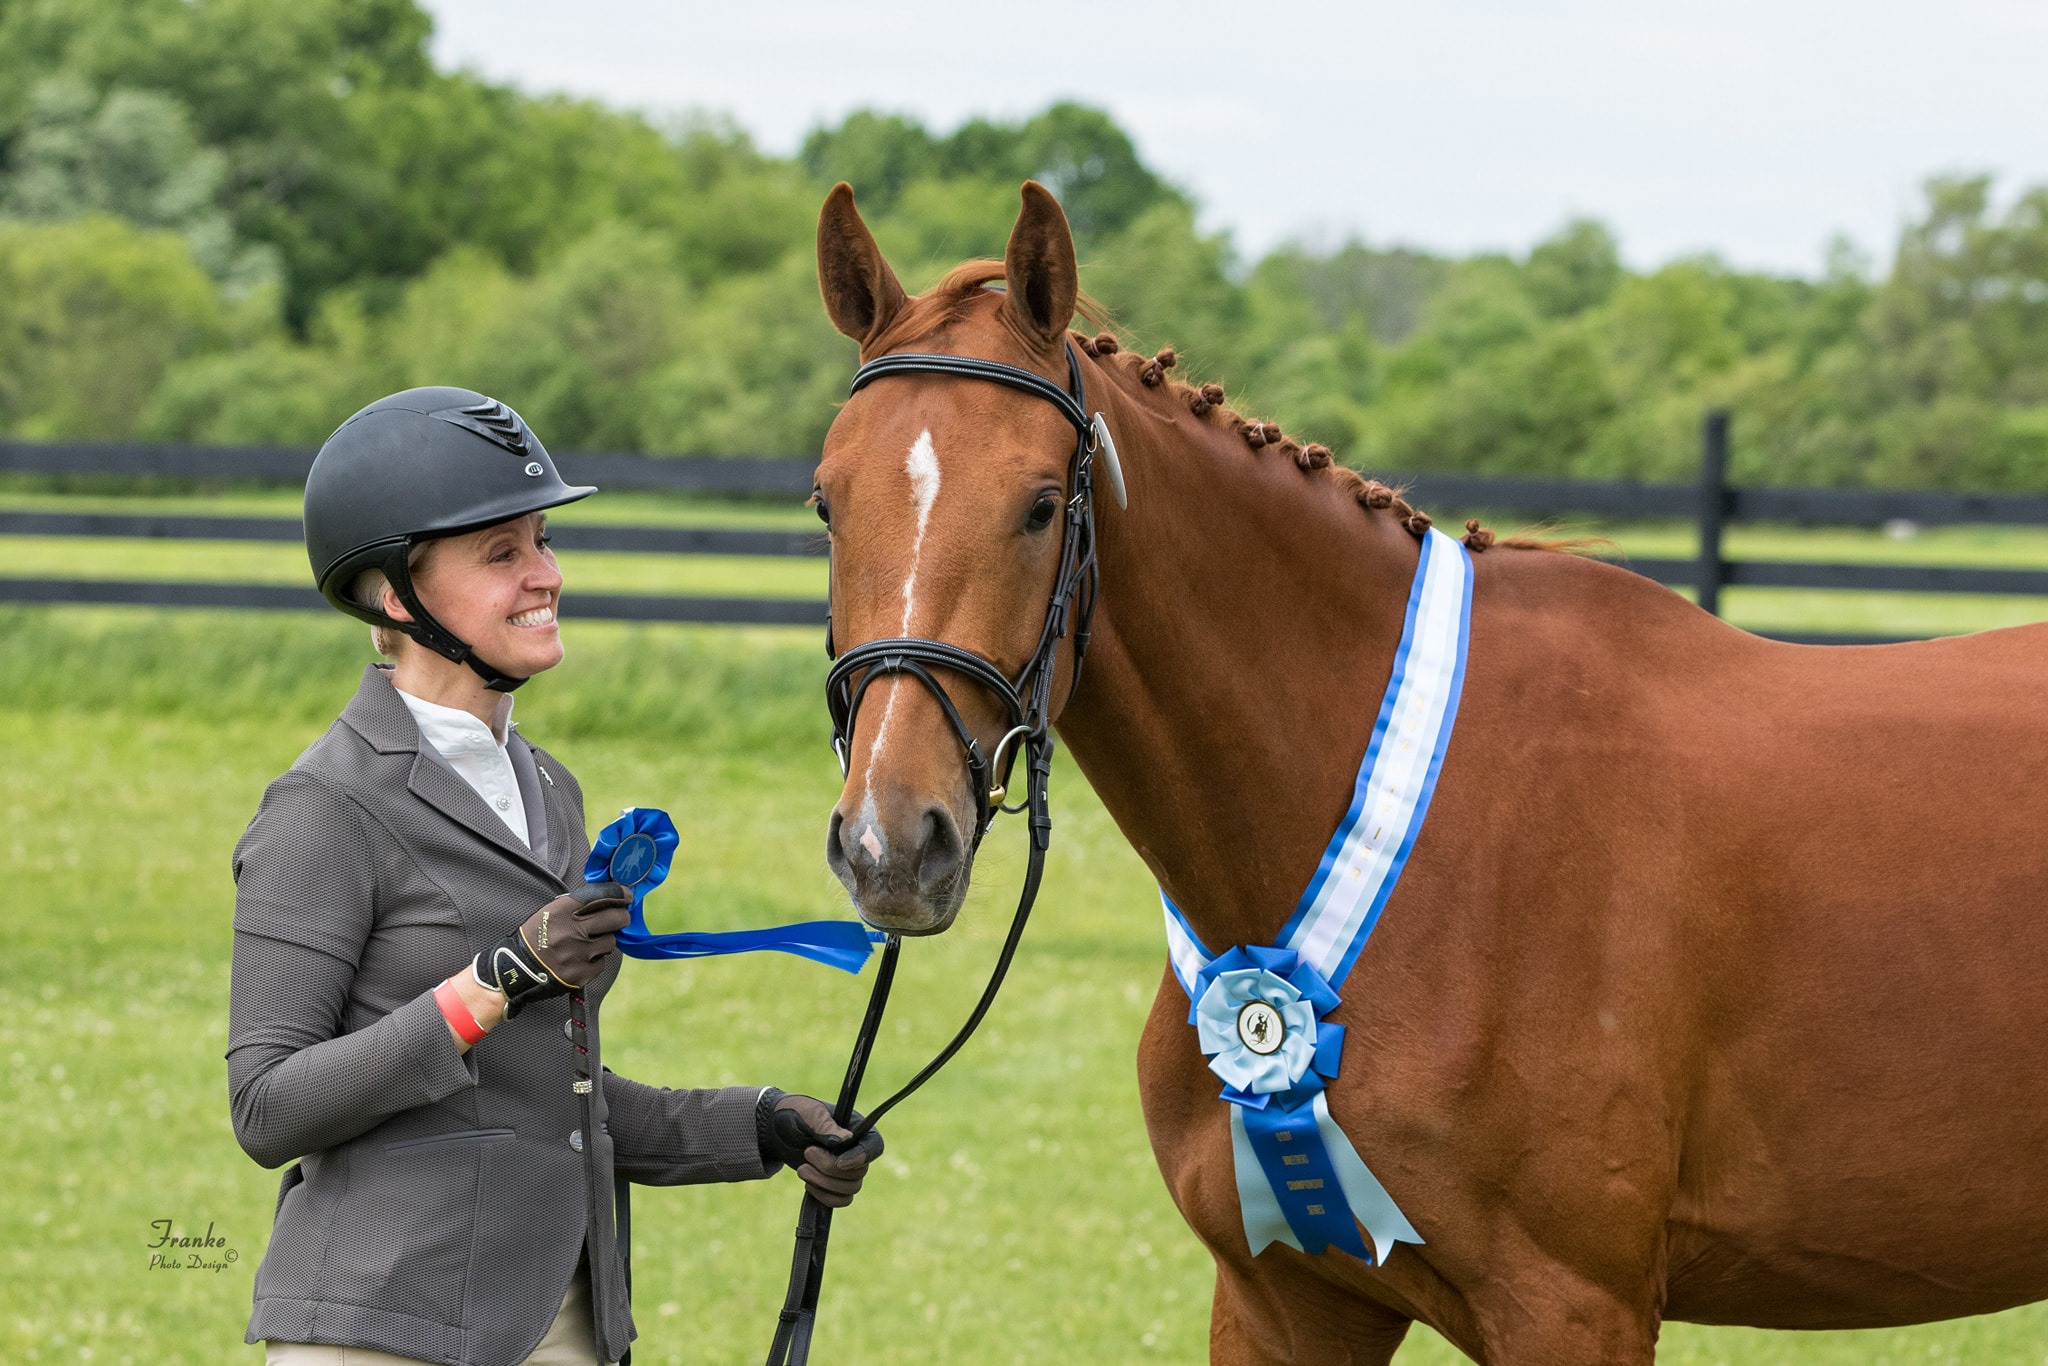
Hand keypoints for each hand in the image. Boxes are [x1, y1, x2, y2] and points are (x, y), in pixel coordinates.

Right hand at [473, 882, 631, 1016]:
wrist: (514, 970)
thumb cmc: (533, 938)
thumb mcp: (548, 913)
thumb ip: (575, 907)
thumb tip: (605, 901)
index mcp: (563, 911)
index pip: (601, 895)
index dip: (619, 894)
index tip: (627, 895)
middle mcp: (573, 930)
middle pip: (615, 918)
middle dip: (622, 916)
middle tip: (621, 918)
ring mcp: (579, 953)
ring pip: (610, 942)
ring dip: (604, 941)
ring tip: (589, 944)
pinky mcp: (581, 974)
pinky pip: (601, 963)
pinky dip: (595, 961)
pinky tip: (581, 960)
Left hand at [756, 1089, 884, 1207]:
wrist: (778, 1131)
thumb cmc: (797, 1114)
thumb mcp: (809, 1113)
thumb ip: (826, 1125)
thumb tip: (846, 1139)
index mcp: (858, 1128)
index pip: (874, 1146)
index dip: (860, 1158)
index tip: (839, 1162)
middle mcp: (858, 1150)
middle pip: (859, 1173)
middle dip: (828, 1168)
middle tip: (807, 1152)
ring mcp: (848, 1170)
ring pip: (851, 1189)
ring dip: (823, 1183)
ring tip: (802, 1169)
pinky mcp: (836, 1185)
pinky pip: (842, 1201)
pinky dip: (824, 1196)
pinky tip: (808, 1184)